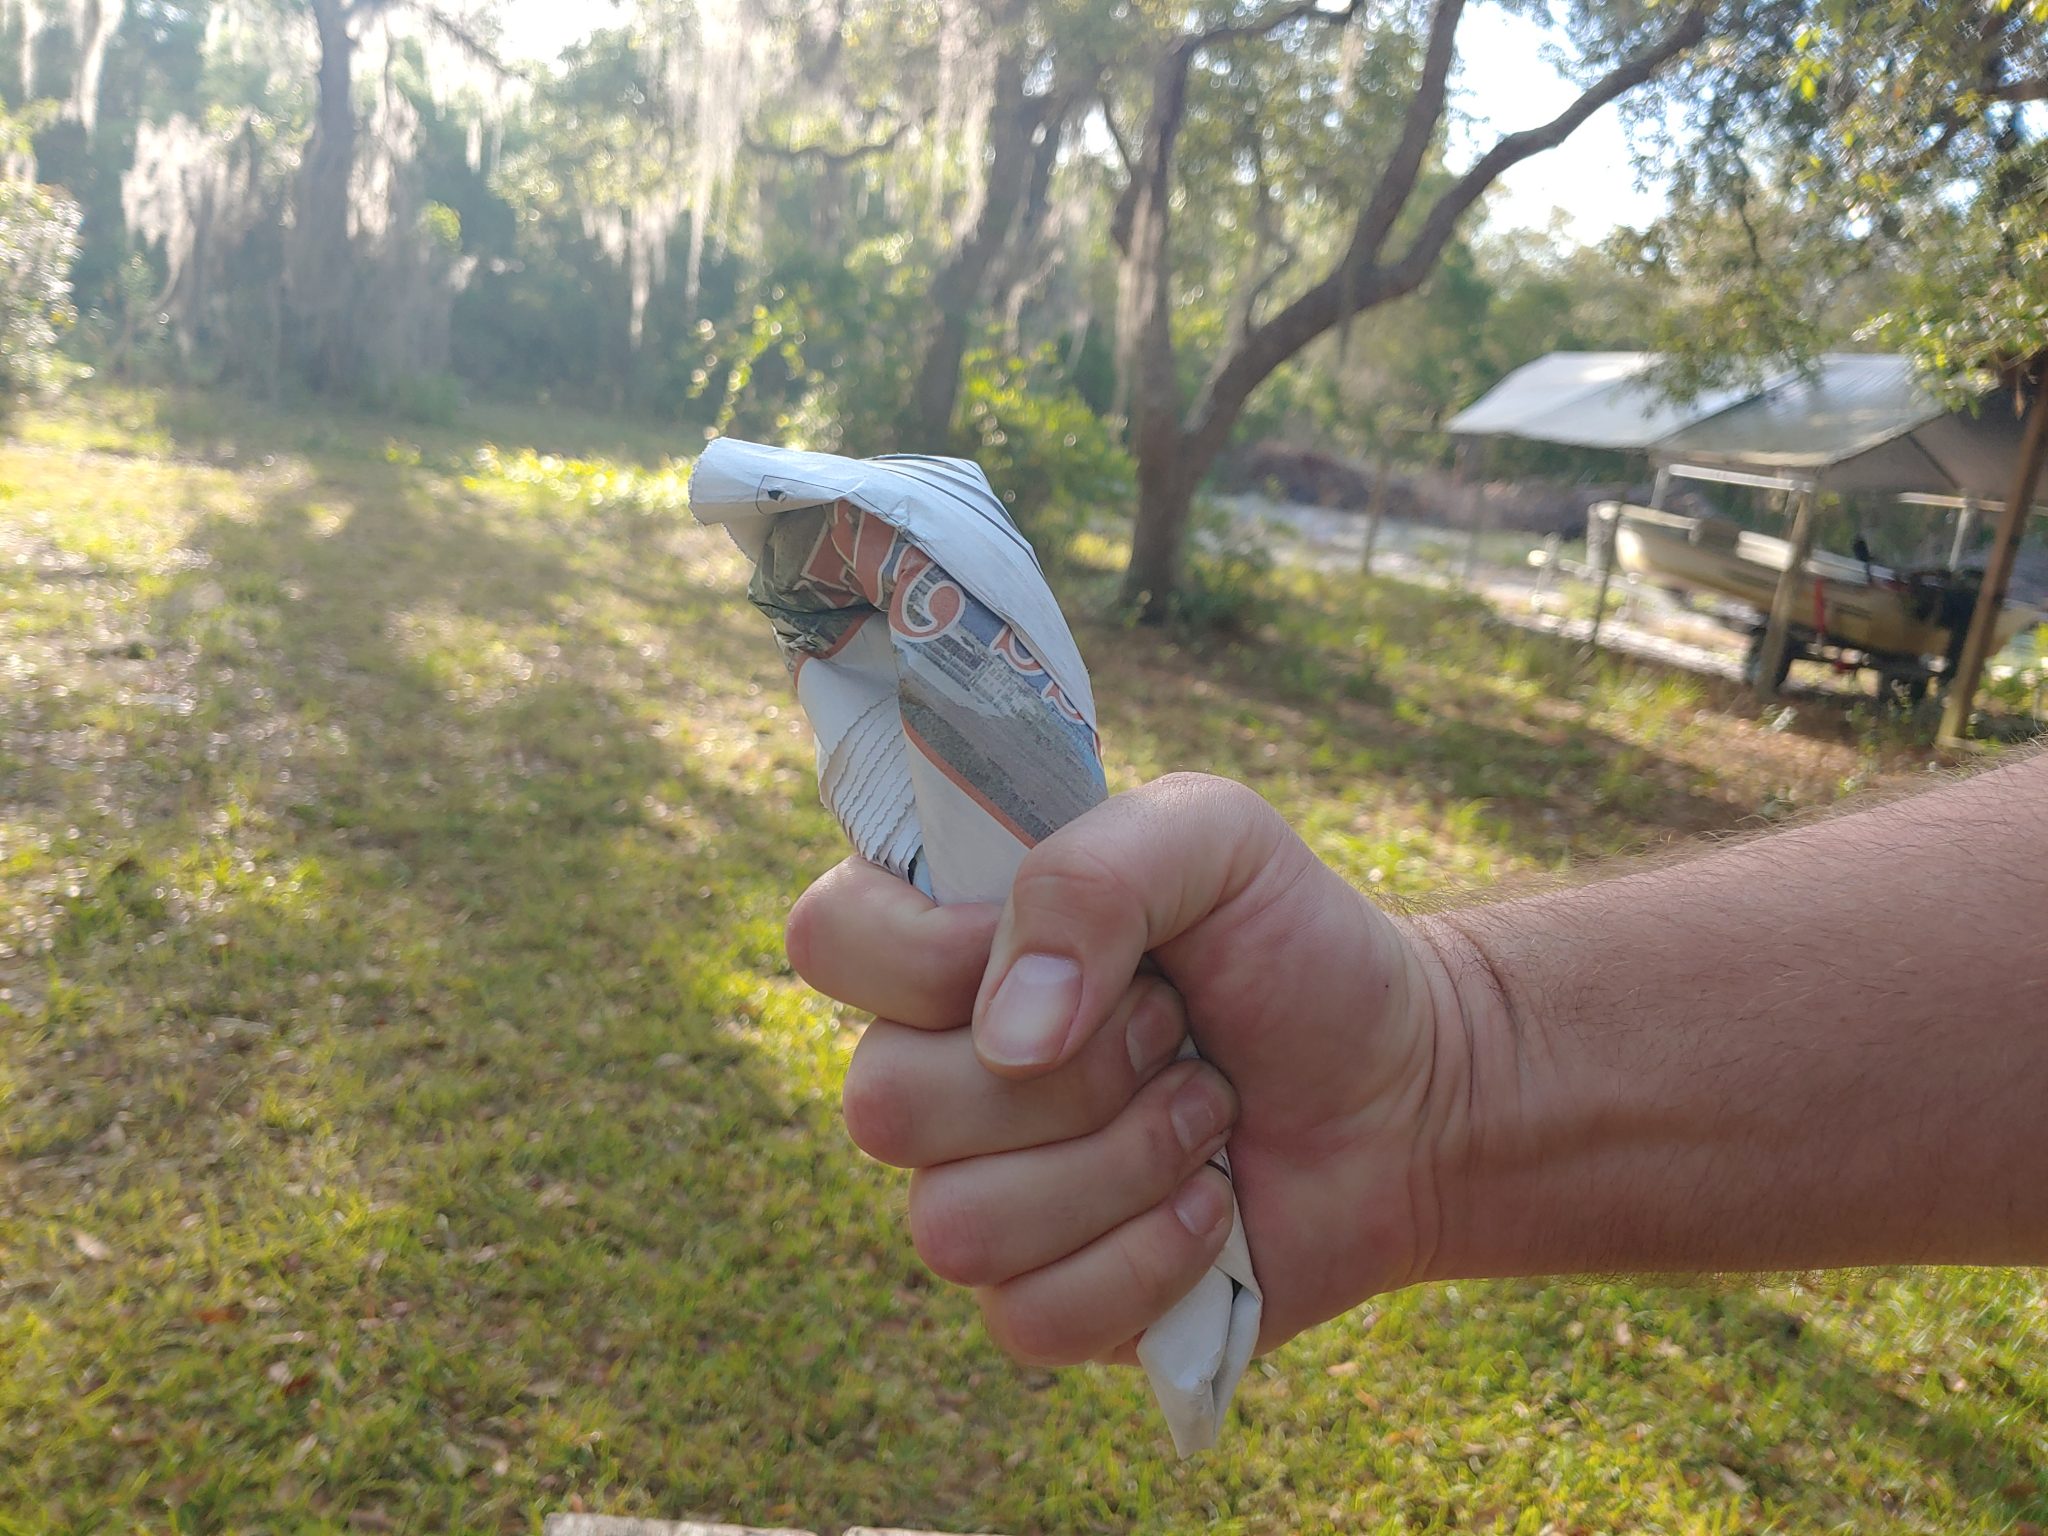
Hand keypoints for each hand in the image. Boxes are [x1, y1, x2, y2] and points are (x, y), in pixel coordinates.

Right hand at [786, 773, 1479, 1365]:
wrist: (1410, 1090)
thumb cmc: (1296, 949)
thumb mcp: (1214, 839)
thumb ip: (1091, 875)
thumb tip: (1005, 1036)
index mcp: (954, 945)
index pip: (827, 939)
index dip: (928, 957)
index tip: (1069, 951)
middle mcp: (942, 1071)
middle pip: (884, 1105)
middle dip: (1074, 1072)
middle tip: (1173, 1030)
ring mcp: (983, 1193)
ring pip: (953, 1227)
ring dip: (1123, 1164)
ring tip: (1208, 1114)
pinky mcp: (1045, 1303)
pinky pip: (1032, 1318)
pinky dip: (1150, 1260)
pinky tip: (1213, 1207)